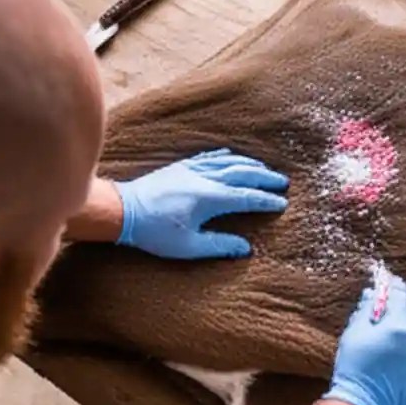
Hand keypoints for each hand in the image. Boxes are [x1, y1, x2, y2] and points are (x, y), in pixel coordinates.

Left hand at [115, 148, 288, 258]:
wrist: (123, 211)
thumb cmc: (154, 232)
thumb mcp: (188, 246)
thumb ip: (219, 246)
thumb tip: (245, 248)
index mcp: (208, 198)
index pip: (245, 197)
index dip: (265, 200)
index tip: (282, 203)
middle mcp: (203, 179)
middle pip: (242, 174)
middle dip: (264, 178)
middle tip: (282, 183)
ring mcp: (191, 170)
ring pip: (228, 162)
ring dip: (249, 165)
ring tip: (264, 170)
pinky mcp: (180, 167)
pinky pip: (210, 157)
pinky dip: (226, 157)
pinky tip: (232, 157)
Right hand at [322, 275, 405, 404]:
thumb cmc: (354, 368)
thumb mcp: (354, 333)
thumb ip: (366, 310)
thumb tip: (373, 294)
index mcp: (398, 325)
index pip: (400, 294)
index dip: (393, 285)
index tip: (389, 281)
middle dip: (404, 305)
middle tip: (391, 308)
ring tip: (400, 330)